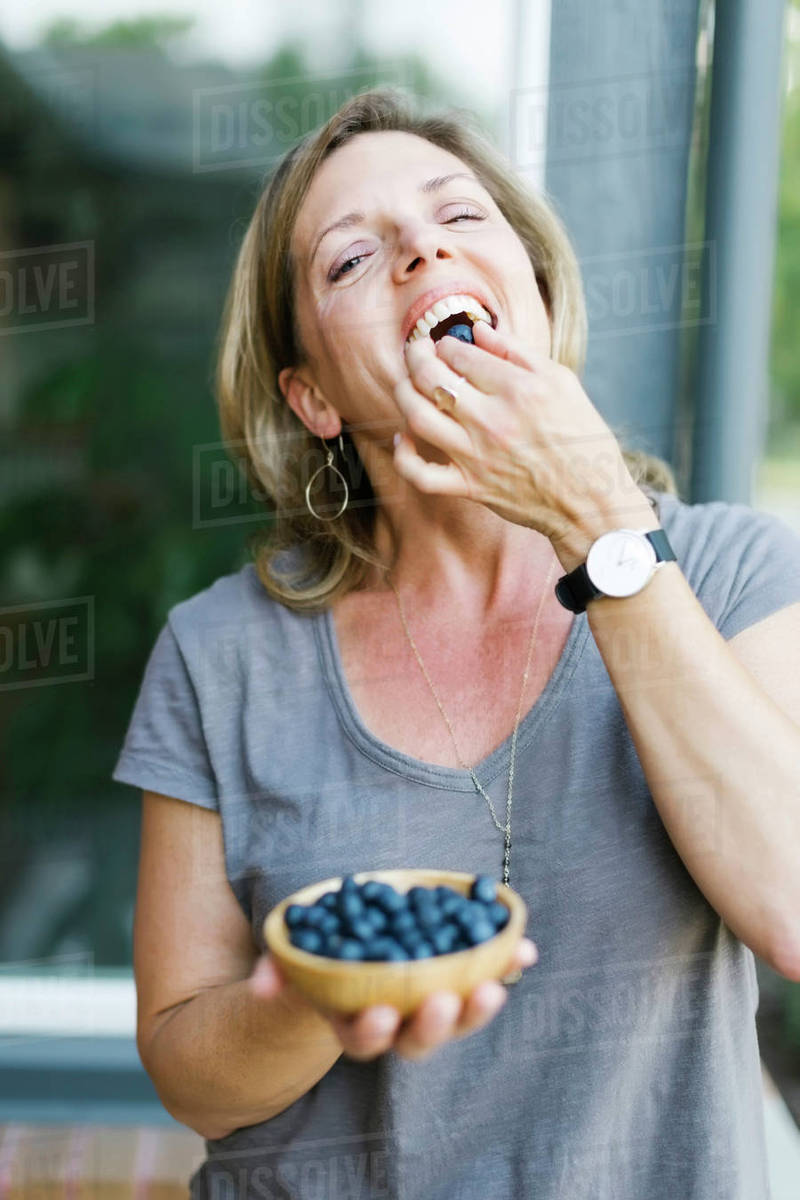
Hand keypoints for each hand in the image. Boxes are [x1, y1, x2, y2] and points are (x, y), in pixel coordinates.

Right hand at [248, 936, 537, 1061]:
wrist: (352, 953)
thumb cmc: (319, 961)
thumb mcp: (293, 965)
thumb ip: (276, 973)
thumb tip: (261, 985)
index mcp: (355, 1022)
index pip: (364, 1039)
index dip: (372, 1030)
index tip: (381, 1015)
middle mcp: (398, 1024)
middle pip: (419, 1040)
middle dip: (433, 1025)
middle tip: (444, 1001)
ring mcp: (432, 1005)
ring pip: (458, 1017)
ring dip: (479, 1006)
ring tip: (494, 985)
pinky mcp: (460, 979)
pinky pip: (486, 977)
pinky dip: (506, 965)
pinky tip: (525, 949)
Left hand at [394, 322, 649, 556]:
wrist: (590, 499)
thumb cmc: (582, 437)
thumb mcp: (561, 381)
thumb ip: (516, 351)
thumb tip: (478, 330)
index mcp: (517, 388)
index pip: (459, 353)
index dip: (446, 343)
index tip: (447, 345)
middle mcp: (491, 420)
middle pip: (431, 378)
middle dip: (416, 357)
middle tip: (417, 353)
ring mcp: (476, 456)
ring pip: (417, 417)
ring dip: (403, 394)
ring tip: (408, 385)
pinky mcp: (469, 487)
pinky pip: (421, 475)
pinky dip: (405, 457)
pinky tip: (403, 438)